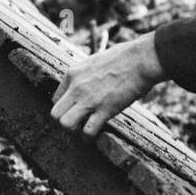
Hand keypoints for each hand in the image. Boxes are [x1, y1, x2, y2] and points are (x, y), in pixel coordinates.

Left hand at [50, 35, 166, 138]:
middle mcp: (76, 88)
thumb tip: (84, 85)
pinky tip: (94, 135)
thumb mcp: (94, 62)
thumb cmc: (123, 57)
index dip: (65, 107)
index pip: (56, 98)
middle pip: (55, 113)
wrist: (140, 60)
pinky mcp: (104, 110)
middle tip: (76, 121)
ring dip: (74, 129)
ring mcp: (89, 100)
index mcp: (72, 74)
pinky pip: (88, 131)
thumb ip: (84, 75)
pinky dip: (89, 137)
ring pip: (65, 123)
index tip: (74, 109)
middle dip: (64, 120)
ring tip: (84, 127)